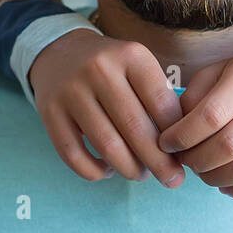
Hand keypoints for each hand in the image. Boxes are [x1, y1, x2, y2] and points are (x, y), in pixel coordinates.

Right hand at [28, 30, 185, 186]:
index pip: (162, 104)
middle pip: (136, 128)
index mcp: (130, 55)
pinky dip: (95, 171)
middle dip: (159, 162)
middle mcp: (100, 69)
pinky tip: (108, 170)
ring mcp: (71, 91)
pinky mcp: (49, 112)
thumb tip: (180, 149)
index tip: (183, 154)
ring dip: (130, 169)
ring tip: (141, 174)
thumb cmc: (113, 68)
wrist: (60, 53)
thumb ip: (159, 98)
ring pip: (107, 146)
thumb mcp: (138, 66)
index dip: (176, 136)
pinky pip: (75, 156)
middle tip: (172, 179)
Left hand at [158, 53, 232, 201]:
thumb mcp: (219, 72)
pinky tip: (225, 184)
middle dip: (196, 160)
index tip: (166, 144)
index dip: (182, 135)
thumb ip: (193, 97)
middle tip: (185, 160)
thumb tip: (174, 133)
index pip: (211, 114)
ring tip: (203, 171)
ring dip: (215, 178)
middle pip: (229, 145)